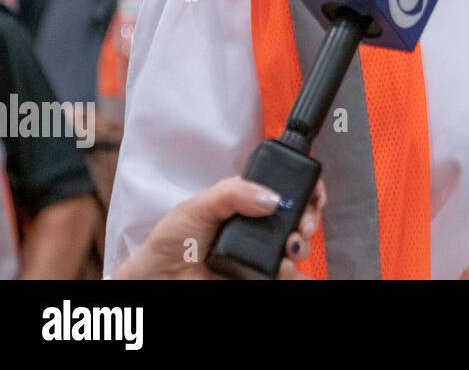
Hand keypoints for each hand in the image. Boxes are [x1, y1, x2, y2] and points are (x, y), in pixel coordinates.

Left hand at [114, 177, 325, 279]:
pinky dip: (297, 273)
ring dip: (300, 247)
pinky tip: (289, 271)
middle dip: (309, 219)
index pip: (286, 189)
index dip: (305, 190)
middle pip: (300, 217)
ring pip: (298, 247)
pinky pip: (289, 274)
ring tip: (287, 252)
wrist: (160, 279)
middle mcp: (259, 226)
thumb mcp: (198, 205)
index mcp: (247, 202)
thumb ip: (233, 193)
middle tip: (302, 227)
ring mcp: (261, 253)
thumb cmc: (171, 242)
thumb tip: (271, 197)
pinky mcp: (259, 275)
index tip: (309, 196)